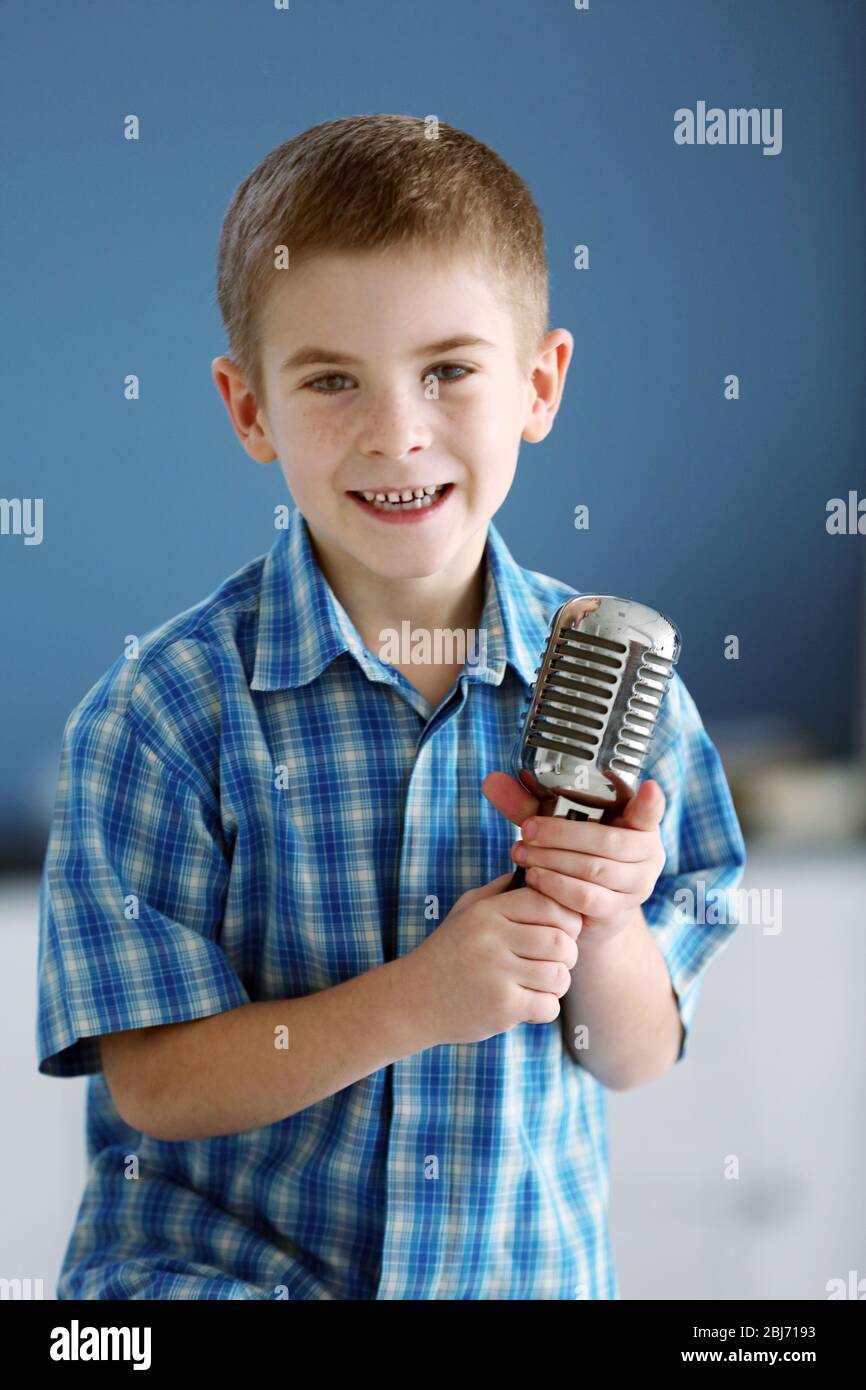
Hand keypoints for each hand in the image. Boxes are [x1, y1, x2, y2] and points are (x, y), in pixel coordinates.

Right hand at [402, 871, 582, 1044]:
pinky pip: (549, 1005)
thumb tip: (540, 873)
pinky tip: (529, 1003)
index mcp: (488, 912)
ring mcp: (496, 974)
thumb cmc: (448, 952)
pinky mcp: (501, 1007)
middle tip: (556, 960)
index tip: (562, 931)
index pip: (548, 902)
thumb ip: (502, 891)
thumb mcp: (467, 910)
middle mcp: (492, 939)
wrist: (412, 999)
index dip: (566, 918)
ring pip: (558, 975)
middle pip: (561, 941)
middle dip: (568, 953)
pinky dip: (546, 1007)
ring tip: (542, 983)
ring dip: (558, 982)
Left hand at [481, 771, 666, 945]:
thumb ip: (528, 803)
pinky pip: (586, 896)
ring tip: (521, 853)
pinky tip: (534, 877)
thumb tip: (491, 781)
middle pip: (606, 840)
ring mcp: (637, 884)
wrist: (589, 910)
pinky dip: (556, 885)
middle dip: (560, 834)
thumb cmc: (574, 853)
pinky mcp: (619, 910)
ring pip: (594, 869)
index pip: (651, 810)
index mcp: (639, 822)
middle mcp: (647, 852)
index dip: (651, 801)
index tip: (649, 787)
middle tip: (526, 830)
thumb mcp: (556, 824)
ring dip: (552, 860)